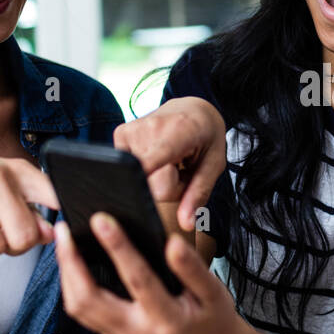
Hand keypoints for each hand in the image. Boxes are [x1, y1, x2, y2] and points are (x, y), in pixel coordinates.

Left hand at [55, 211, 252, 333]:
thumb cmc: (215, 320)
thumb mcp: (215, 292)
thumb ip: (193, 268)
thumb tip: (172, 243)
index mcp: (167, 321)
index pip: (136, 279)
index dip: (117, 247)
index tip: (101, 220)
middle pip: (89, 300)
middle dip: (71, 263)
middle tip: (64, 231)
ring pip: (79, 310)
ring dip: (67, 276)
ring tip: (64, 245)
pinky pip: (85, 316)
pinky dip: (73, 289)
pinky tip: (74, 268)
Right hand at [112, 98, 225, 233]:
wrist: (193, 109)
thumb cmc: (206, 136)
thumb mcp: (214, 165)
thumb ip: (199, 194)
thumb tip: (185, 224)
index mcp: (174, 133)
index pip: (153, 175)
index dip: (166, 190)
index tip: (180, 184)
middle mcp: (146, 128)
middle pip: (148, 184)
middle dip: (166, 187)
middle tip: (180, 169)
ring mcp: (129, 131)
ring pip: (138, 179)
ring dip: (155, 179)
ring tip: (170, 162)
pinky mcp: (119, 135)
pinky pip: (130, 170)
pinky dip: (145, 171)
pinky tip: (156, 158)